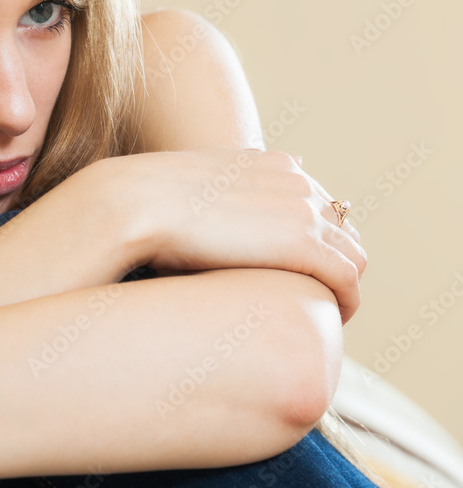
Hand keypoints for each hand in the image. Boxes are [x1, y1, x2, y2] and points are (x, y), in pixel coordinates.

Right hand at [96, 147, 366, 322]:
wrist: (135, 203)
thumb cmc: (145, 205)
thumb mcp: (186, 190)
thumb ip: (216, 196)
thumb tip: (210, 217)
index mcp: (273, 164)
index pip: (319, 203)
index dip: (317, 240)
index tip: (302, 272)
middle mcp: (297, 181)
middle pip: (343, 228)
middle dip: (336, 263)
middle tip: (318, 299)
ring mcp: (304, 211)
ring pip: (353, 255)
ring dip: (345, 286)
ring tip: (326, 316)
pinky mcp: (304, 244)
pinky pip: (347, 279)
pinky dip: (347, 302)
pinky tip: (331, 323)